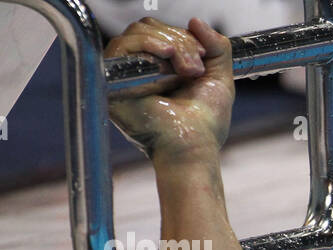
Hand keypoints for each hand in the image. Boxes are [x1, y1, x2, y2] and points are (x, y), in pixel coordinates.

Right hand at [104, 17, 233, 161]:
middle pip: (147, 27)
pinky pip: (121, 48)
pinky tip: (167, 57)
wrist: (194, 145)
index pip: (160, 31)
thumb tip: (195, 20)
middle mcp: (138, 69)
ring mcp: (124, 75)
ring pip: (136, 32)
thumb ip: (217, 47)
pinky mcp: (113, 83)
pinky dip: (148, 46)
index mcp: (159, 67)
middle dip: (180, 40)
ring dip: (170, 45)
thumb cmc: (205, 123)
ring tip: (187, 71)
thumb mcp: (219, 78)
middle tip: (196, 69)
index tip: (203, 57)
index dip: (183, 36)